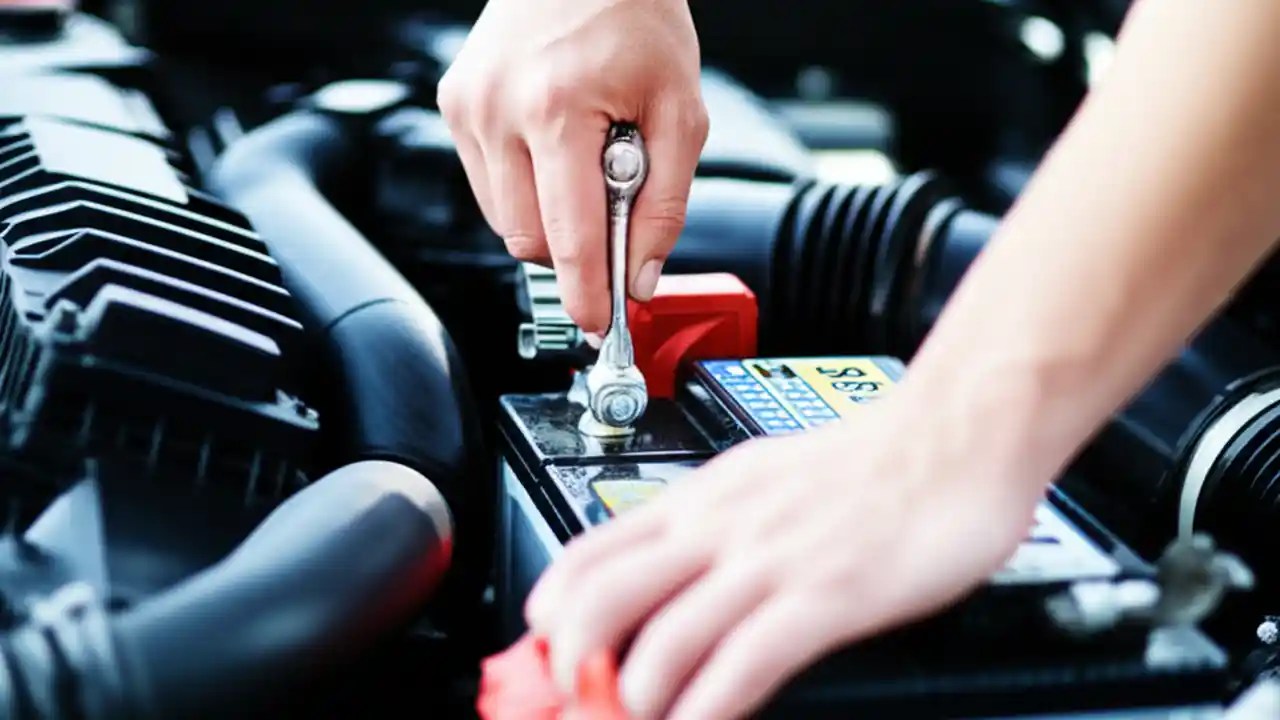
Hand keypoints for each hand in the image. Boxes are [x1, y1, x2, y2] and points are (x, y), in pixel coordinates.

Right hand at [436, 0, 709, 333]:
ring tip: (584, 161)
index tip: (594, 324)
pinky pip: (489, 184)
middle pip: (528, 240)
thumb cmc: (634, 16)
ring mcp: (468, 107)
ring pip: (504, 219)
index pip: (567, 236)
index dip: (585, 291)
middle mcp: (497, 111)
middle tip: (612, 212)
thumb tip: (642, 274)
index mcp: (556, 110)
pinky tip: (554, 147)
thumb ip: (665, 202)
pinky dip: (525, 186)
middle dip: (573, 248)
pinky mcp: (455, 104)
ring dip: (547, 216)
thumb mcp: (679, 111)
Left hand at [524, 396, 1044, 719]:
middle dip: (571, 661)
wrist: (954, 436)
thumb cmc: (869, 462)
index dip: (553, 607)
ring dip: (634, 698)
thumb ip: (714, 527)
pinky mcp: (826, 596)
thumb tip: (669, 575)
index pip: (593, 550)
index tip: (543, 649)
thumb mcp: (764, 480)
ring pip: (666, 639)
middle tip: (570, 699)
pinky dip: (706, 709)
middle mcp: (721, 527)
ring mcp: (771, 562)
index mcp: (703, 498)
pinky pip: (744, 663)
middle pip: (606, 595)